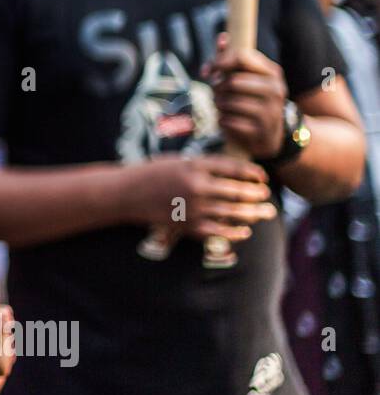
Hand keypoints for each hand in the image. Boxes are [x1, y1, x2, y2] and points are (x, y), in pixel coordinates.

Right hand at [123, 153, 275, 241]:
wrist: (126, 193)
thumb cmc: (152, 174)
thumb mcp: (179, 161)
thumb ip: (204, 166)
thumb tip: (234, 174)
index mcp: (195, 165)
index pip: (234, 168)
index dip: (252, 173)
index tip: (262, 177)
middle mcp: (197, 186)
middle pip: (238, 191)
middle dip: (257, 195)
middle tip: (267, 197)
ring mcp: (193, 207)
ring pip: (233, 212)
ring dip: (253, 214)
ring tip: (266, 213)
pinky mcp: (187, 225)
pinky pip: (217, 231)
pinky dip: (234, 233)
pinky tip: (245, 232)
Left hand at [204, 32, 287, 158]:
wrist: (271, 136)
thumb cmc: (252, 101)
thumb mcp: (246, 78)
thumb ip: (232, 59)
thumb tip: (222, 37)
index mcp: (272, 72)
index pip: (241, 57)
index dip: (218, 62)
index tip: (208, 71)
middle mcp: (275, 89)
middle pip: (231, 81)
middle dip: (217, 88)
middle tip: (217, 93)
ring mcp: (270, 111)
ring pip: (227, 102)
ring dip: (218, 105)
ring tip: (224, 107)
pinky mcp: (260, 130)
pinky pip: (227, 121)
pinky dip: (222, 121)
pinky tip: (229, 121)